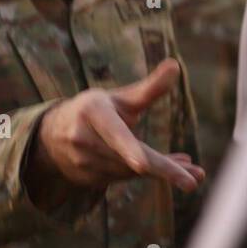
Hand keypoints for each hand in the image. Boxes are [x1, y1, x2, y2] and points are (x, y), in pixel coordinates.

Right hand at [30, 59, 204, 196]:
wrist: (52, 135)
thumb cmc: (96, 110)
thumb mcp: (120, 97)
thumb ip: (150, 88)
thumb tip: (176, 65)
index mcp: (93, 111)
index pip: (115, 133)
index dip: (128, 149)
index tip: (143, 166)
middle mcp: (83, 138)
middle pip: (131, 159)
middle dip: (164, 170)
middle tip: (192, 182)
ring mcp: (83, 162)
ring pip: (132, 172)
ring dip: (164, 172)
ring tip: (194, 173)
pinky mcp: (88, 180)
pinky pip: (126, 180)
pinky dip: (150, 176)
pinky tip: (173, 170)